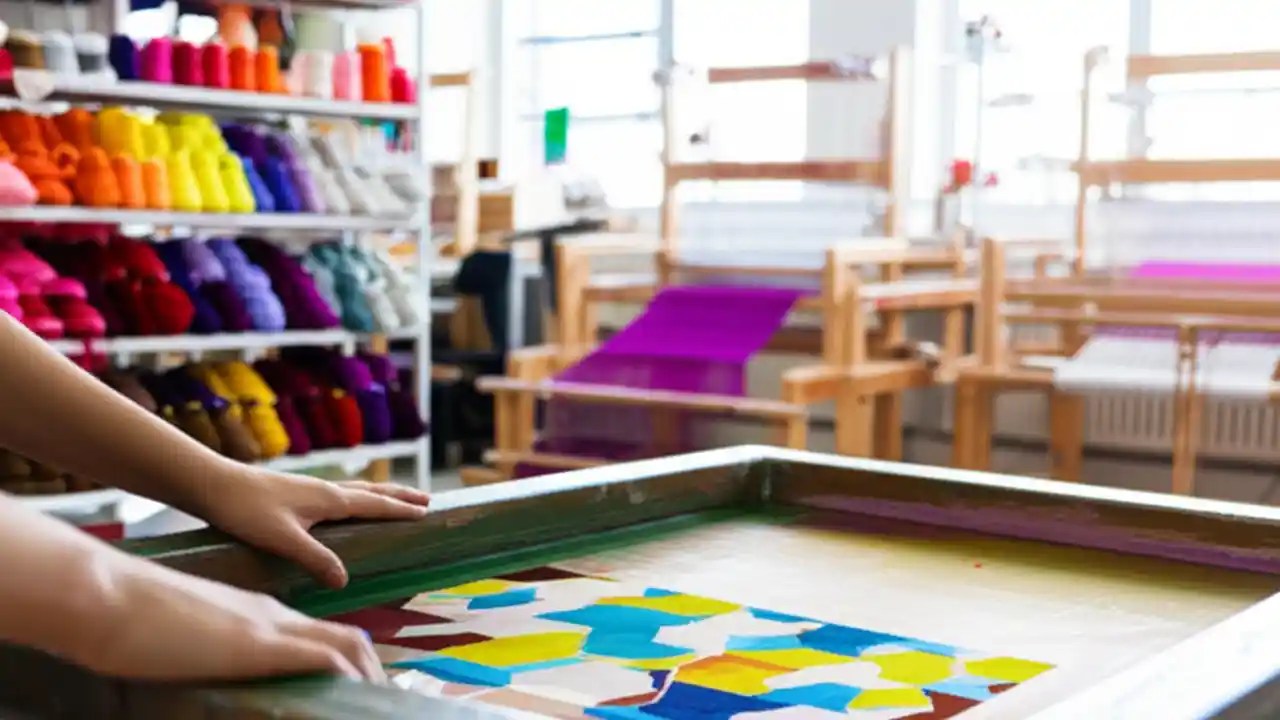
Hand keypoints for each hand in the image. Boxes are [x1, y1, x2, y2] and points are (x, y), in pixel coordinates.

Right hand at [81, 553, 384, 681]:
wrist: (109, 595)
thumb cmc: (133, 622)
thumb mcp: (189, 642)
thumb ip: (215, 657)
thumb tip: (220, 678)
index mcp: (261, 614)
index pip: (326, 636)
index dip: (354, 663)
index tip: (366, 690)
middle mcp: (275, 616)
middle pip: (350, 639)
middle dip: (374, 673)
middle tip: (386, 702)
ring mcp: (268, 627)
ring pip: (348, 645)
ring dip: (371, 677)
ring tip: (384, 703)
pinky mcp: (256, 643)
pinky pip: (321, 655)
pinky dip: (347, 675)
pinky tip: (358, 694)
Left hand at [199, 467, 429, 588]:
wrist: (213, 485)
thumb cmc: (246, 510)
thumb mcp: (282, 539)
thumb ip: (315, 559)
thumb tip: (345, 580)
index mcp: (329, 500)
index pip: (374, 505)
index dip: (401, 511)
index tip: (427, 512)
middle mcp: (326, 490)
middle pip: (372, 492)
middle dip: (400, 497)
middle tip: (427, 500)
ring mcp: (312, 489)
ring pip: (357, 490)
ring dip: (382, 494)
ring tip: (398, 498)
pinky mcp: (298, 492)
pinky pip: (342, 494)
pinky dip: (360, 497)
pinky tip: (349, 505)